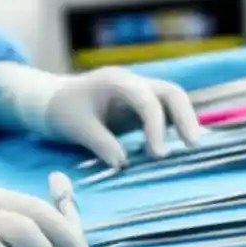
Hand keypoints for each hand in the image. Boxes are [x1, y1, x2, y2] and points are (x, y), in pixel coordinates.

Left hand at [43, 67, 204, 166]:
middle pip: (172, 93)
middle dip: (185, 117)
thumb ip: (101, 144)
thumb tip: (124, 165)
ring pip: (173, 101)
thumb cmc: (63, 110)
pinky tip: (179, 145)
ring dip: (184, 122)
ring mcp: (140, 92)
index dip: (156, 127)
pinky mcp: (141, 106)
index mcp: (116, 81)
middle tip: (193, 145)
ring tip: (190, 147)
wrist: (52, 101)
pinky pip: (166, 112)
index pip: (146, 101)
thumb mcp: (77, 128)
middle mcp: (134, 82)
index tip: (157, 155)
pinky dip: (174, 127)